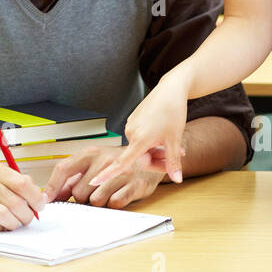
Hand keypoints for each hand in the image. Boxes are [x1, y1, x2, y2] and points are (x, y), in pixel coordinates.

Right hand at [0, 161, 48, 231]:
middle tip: (27, 218)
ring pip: (3, 216)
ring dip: (14, 223)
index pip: (21, 183)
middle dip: (26, 215)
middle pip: (14, 202)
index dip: (35, 197)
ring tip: (14, 223)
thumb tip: (35, 191)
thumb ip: (13, 179)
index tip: (40, 205)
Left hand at [45, 147, 163, 208]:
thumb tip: (53, 194)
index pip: (64, 168)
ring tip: (107, 191)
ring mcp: (120, 173)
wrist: (147, 161)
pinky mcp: (133, 185)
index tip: (47, 199)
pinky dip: (114, 203)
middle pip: (79, 192)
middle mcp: (104, 161)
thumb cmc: (116, 164)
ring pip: (95, 200)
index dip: (53, 186)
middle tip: (94, 191)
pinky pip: (114, 203)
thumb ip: (73, 177)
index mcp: (90, 153)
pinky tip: (118, 193)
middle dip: (83, 197)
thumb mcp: (93, 163)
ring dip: (99, 201)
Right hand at [89, 64, 193, 185]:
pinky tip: (166, 136)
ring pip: (142, 148)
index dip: (107, 174)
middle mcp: (131, 133)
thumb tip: (177, 180)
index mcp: (139, 139)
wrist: (171, 89)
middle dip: (158, 160)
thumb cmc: (172, 112)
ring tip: (177, 146)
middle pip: (141, 158)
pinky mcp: (134, 120)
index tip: (94, 182)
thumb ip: (173, 162)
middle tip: (178, 156)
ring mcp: (131, 126)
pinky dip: (153, 141)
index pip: (121, 163)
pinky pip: (141, 137)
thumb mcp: (175, 139)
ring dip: (157, 151)